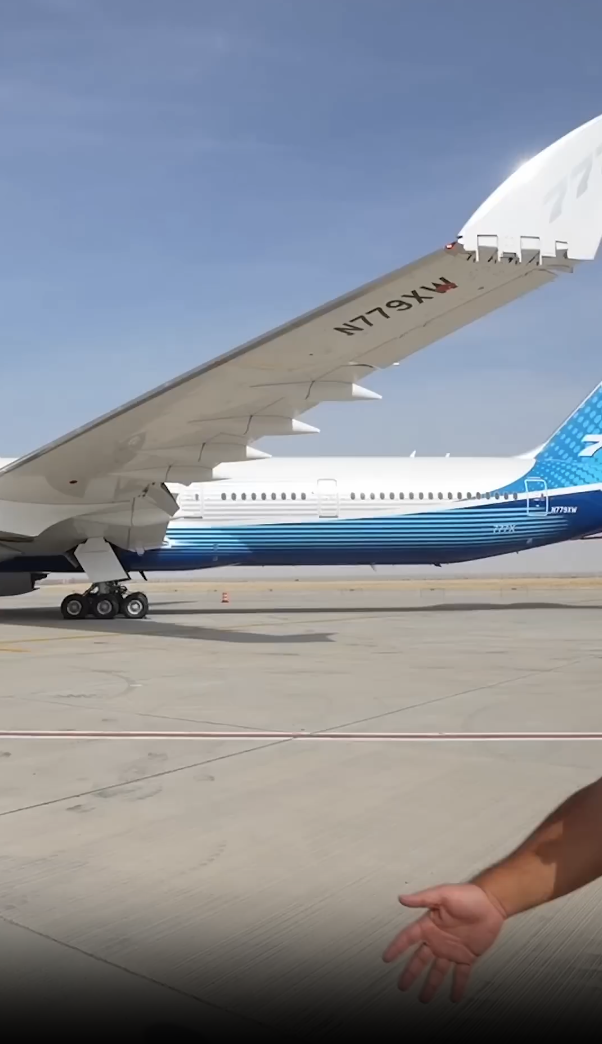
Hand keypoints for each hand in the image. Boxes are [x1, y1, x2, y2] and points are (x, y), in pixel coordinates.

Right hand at [382, 883, 505, 1001]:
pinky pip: (460, 974)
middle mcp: (438, 939)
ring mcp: (452, 949)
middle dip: (411, 973)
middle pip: (420, 959)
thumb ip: (423, 899)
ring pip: (438, 971)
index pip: (409, 938)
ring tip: (424, 999)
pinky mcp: (467, 956)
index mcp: (429, 925)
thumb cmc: (467, 896)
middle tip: (402, 986)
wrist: (491, 903)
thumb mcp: (443, 894)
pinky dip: (458, 986)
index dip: (397, 947)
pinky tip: (454, 997)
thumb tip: (402, 898)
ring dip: (431, 984)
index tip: (386, 958)